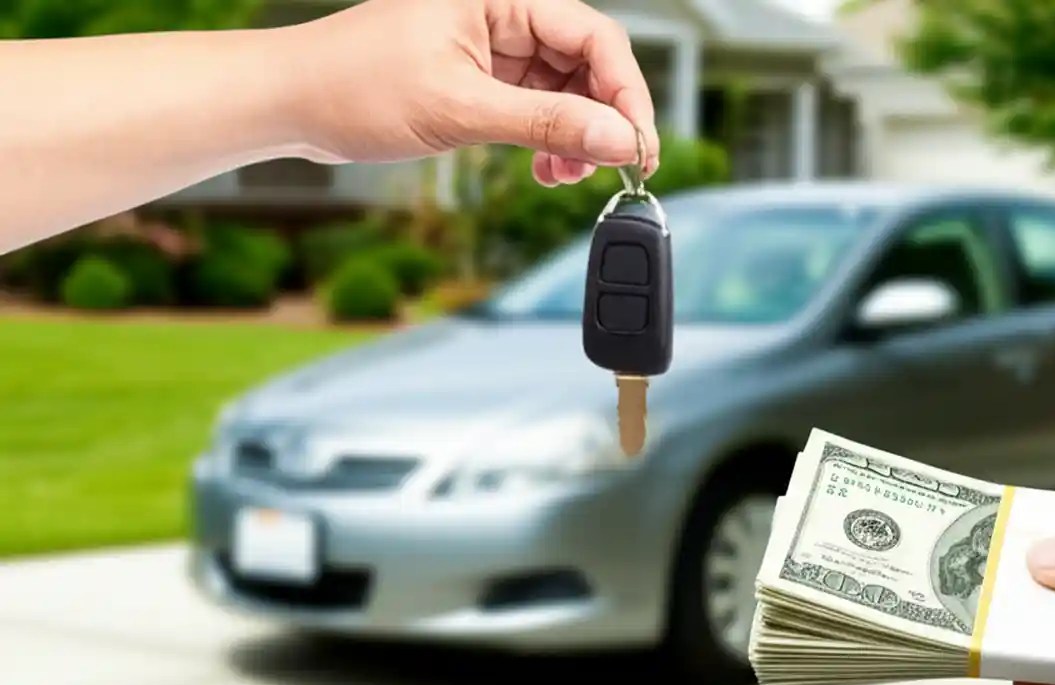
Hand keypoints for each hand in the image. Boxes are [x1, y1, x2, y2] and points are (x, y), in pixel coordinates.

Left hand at [282, 0, 657, 185]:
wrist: (290, 102)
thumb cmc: (355, 85)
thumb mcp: (461, 109)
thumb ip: (547, 123)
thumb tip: (618, 138)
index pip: (593, 36)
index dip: (626, 94)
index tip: (639, 147)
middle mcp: (501, 11)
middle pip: (586, 62)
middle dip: (602, 119)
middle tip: (609, 169)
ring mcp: (491, 44)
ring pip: (565, 88)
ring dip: (576, 136)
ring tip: (567, 174)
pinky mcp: (479, 75)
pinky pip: (535, 104)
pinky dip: (548, 139)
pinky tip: (545, 168)